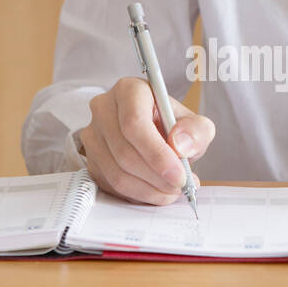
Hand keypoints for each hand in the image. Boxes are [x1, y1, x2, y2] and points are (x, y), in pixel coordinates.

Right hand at [80, 76, 214, 205]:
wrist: (157, 133)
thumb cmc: (172, 125)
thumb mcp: (195, 124)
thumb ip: (196, 131)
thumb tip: (180, 145)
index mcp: (129, 91)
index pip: (134, 124)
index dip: (157, 154)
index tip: (179, 174)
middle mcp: (104, 109)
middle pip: (125, 152)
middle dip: (157, 177)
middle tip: (180, 186)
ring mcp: (93, 135)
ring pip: (117, 173)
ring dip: (149, 190)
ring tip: (172, 191)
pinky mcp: (91, 159)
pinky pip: (111, 185)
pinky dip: (137, 195)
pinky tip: (156, 191)